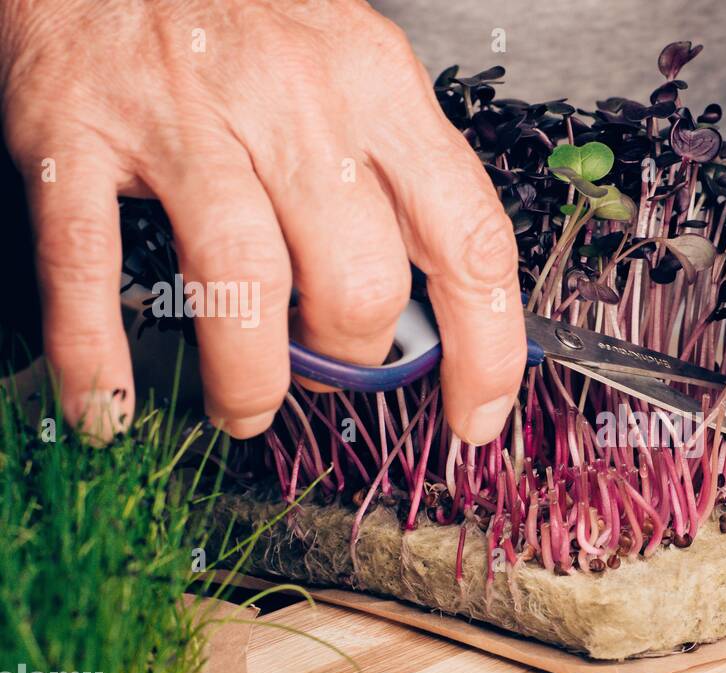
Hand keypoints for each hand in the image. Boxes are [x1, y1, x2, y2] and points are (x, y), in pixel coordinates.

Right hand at [0, 0, 523, 442]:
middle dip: (351, 361)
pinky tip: (106, 400)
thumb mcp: (356, 70)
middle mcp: (295, 103)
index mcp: (381, 91)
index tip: (476, 414)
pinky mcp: (75, 130)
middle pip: (359, 283)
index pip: (470, 244)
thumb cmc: (245, 12)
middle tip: (330, 371)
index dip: (486, 350)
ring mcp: (183, 118)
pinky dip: (93, 352)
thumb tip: (433, 307)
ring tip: (245, 404)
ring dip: (251, 379)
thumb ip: (397, 178)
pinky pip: (91, 266)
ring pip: (244, 287)